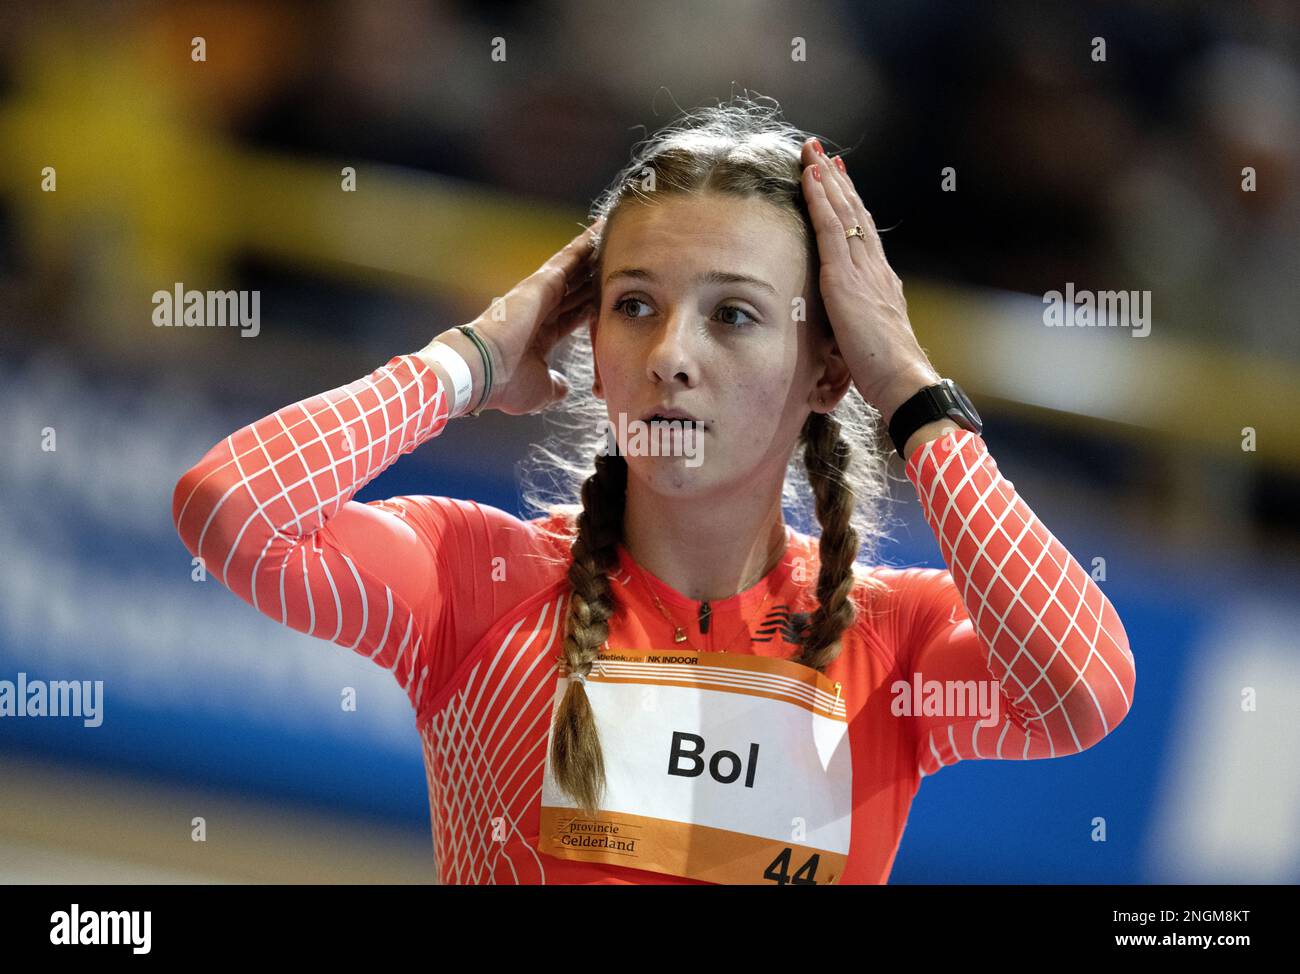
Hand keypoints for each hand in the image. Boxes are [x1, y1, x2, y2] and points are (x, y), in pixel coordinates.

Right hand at [431, 218, 602, 415]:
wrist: (482, 371)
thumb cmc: (505, 384)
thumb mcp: (540, 389)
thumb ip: (555, 385)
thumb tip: (565, 388)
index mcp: (541, 334)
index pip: (573, 314)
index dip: (591, 304)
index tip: (608, 296)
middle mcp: (541, 310)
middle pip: (577, 288)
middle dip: (595, 275)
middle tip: (620, 258)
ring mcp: (541, 294)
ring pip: (575, 268)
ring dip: (594, 251)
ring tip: (614, 231)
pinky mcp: (541, 282)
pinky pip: (569, 257)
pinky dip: (586, 243)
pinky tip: (602, 229)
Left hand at [799, 139, 938, 422]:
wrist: (903, 380)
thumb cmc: (886, 372)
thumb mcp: (869, 339)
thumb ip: (858, 323)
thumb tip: (845, 324)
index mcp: (881, 282)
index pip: (862, 234)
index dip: (850, 205)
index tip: (838, 180)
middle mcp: (875, 268)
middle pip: (854, 213)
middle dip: (837, 181)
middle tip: (822, 152)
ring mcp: (863, 269)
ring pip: (843, 212)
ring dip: (826, 179)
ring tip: (812, 152)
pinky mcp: (846, 277)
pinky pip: (831, 228)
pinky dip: (820, 199)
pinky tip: (811, 177)